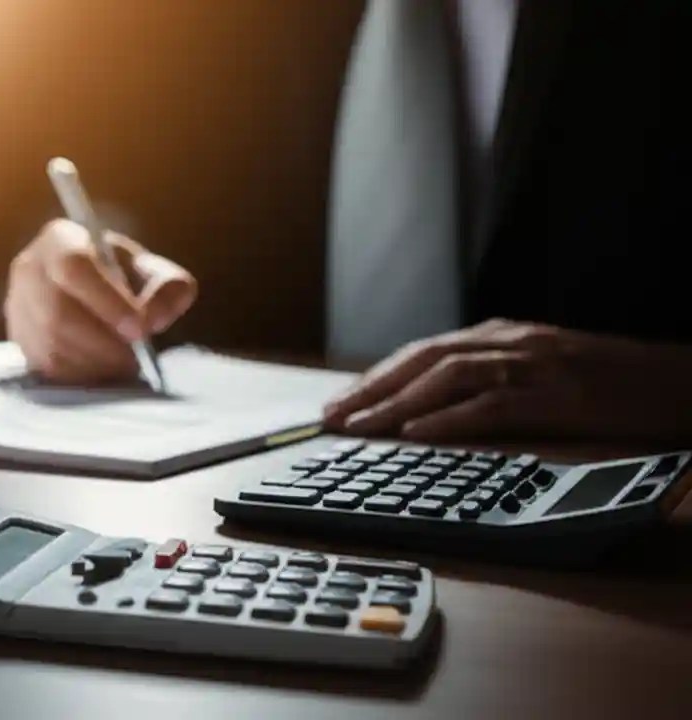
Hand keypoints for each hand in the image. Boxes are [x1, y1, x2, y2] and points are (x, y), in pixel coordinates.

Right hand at [4, 219, 196, 382]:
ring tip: (124, 364)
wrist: (87, 291)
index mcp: (60, 239)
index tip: (140, 329)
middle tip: (136, 357)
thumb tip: (155, 317)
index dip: (107, 301)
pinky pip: (45, 366)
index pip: (73, 266)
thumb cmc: (119, 277)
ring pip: (51, 343)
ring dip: (94, 361)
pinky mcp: (18, 340)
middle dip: (103, 342)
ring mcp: (17, 306)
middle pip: (58, 312)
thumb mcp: (150, 270)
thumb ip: (166, 285)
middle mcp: (28, 269)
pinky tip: (103, 370)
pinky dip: (81, 374)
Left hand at [322, 318, 691, 442]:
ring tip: (360, 426)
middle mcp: (511, 341)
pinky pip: (494, 405)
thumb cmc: (610, 383)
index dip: (377, 376)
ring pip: (448, 378)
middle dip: (371, 388)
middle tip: (330, 416)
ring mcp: (536, 365)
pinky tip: (419, 434)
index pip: (424, 352)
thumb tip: (430, 407)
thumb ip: (491, 379)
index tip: (340, 401)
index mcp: (504, 335)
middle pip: (423, 360)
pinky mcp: (559, 395)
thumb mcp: (541, 370)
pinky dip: (451, 419)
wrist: (681, 381)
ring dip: (397, 404)